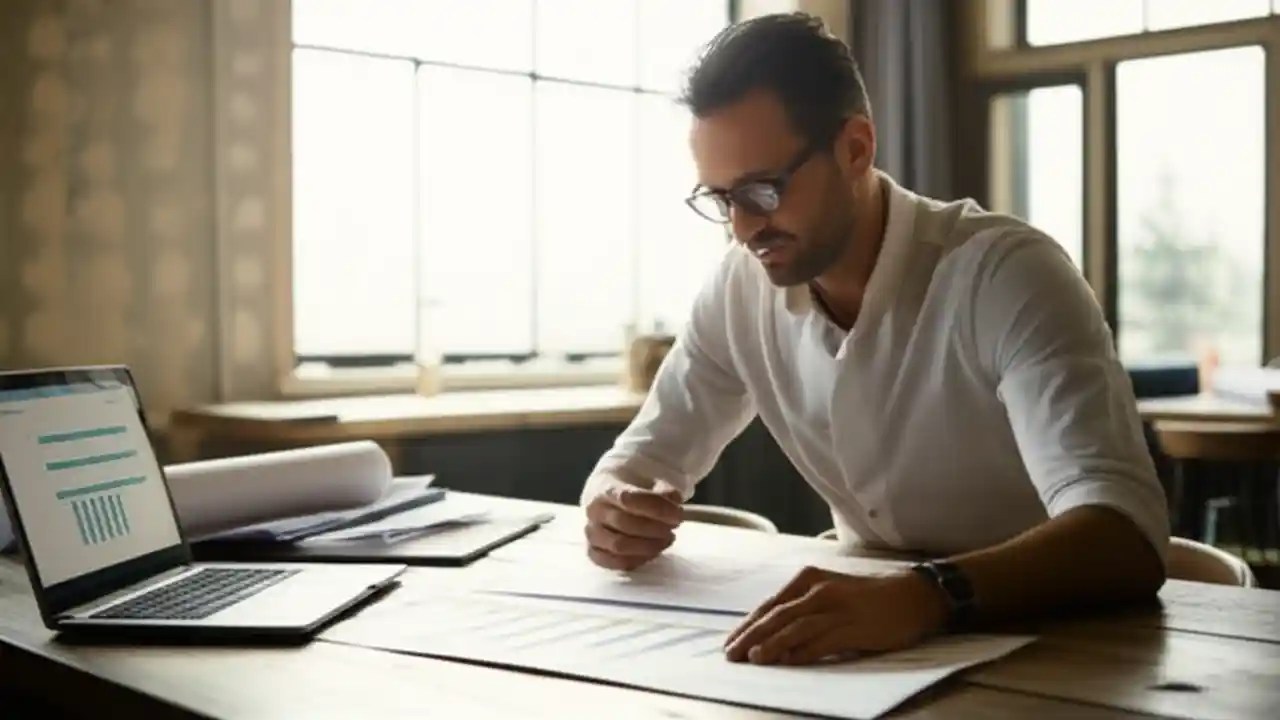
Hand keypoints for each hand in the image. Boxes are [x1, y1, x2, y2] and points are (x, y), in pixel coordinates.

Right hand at [584, 478, 683, 570]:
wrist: (610, 499)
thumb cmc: (635, 493)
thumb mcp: (651, 485)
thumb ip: (665, 493)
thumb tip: (674, 502)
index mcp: (606, 488)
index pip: (629, 498)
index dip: (656, 508)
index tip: (677, 514)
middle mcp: (595, 511)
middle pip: (625, 523)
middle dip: (655, 528)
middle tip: (673, 528)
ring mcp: (592, 533)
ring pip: (619, 545)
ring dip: (648, 546)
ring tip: (666, 540)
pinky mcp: (593, 552)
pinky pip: (615, 562)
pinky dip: (637, 560)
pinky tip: (653, 552)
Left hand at [723, 566, 948, 664]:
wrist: (912, 597)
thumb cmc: (866, 598)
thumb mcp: (829, 592)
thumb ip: (801, 607)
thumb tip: (770, 633)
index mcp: (809, 579)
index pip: (770, 605)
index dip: (747, 625)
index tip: (730, 642)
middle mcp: (819, 590)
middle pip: (777, 615)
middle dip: (751, 636)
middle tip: (731, 655)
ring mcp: (837, 607)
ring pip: (796, 627)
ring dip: (773, 645)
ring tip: (754, 659)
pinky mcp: (854, 626)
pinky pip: (823, 641)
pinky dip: (803, 652)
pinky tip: (789, 662)